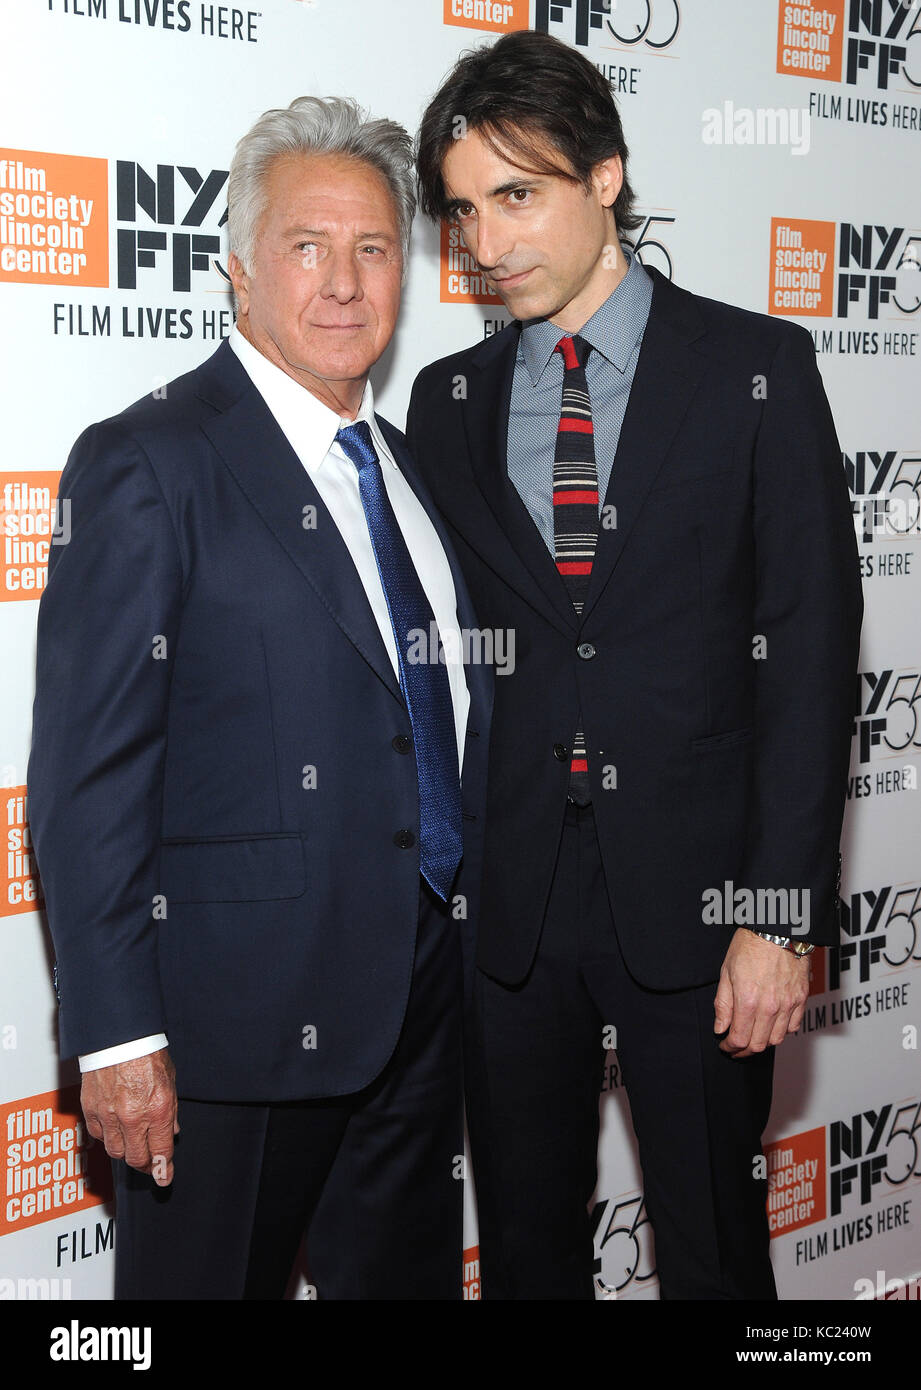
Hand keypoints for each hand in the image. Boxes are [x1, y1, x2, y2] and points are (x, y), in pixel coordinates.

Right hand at [81, 1048, 178, 1185]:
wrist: (119, 1036)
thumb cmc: (146, 1053)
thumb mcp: (171, 1081)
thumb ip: (171, 1111)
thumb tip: (172, 1132)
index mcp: (158, 1109)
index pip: (160, 1151)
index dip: (163, 1169)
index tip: (164, 1177)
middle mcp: (133, 1116)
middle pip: (136, 1158)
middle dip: (145, 1165)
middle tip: (150, 1163)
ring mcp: (109, 1115)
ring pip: (115, 1151)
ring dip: (126, 1153)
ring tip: (133, 1146)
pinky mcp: (91, 1110)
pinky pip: (99, 1136)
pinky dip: (108, 1138)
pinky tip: (116, 1131)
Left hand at [713, 929, 810, 1057]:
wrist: (777, 927)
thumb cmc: (750, 944)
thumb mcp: (726, 971)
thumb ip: (723, 1004)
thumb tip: (720, 1028)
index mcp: (748, 1000)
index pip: (739, 1039)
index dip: (729, 1048)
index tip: (724, 1046)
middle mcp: (770, 1006)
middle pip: (758, 1045)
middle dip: (744, 1051)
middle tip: (735, 1047)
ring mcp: (789, 1004)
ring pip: (777, 1039)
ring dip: (763, 1043)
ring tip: (753, 1037)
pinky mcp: (801, 998)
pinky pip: (794, 1026)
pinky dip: (782, 1032)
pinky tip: (772, 1026)